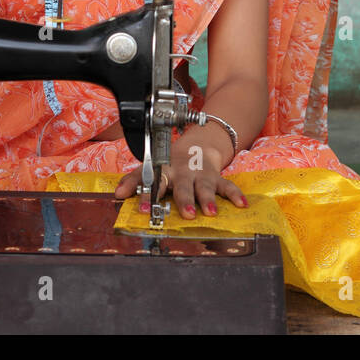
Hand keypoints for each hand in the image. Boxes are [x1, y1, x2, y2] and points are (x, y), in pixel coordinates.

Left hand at [113, 125, 247, 218]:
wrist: (197, 145)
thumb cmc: (171, 162)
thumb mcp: (151, 167)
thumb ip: (134, 180)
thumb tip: (117, 194)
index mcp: (166, 171)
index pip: (156, 183)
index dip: (149, 195)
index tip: (144, 209)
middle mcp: (184, 173)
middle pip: (183, 187)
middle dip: (185, 199)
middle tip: (186, 213)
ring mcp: (201, 175)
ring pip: (205, 187)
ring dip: (208, 199)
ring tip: (211, 212)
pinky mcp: (216, 177)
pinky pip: (227, 185)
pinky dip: (235, 194)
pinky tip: (242, 204)